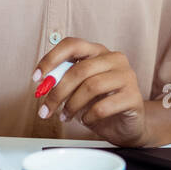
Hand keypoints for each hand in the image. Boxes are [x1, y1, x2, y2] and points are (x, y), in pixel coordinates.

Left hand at [33, 38, 151, 146]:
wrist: (126, 124)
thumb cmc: (100, 103)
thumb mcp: (78, 89)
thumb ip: (64, 81)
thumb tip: (44, 84)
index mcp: (98, 51)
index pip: (72, 45)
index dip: (51, 59)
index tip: (37, 78)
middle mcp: (114, 59)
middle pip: (80, 69)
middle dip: (57, 92)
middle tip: (46, 110)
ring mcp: (127, 76)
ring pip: (91, 86)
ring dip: (71, 105)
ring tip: (65, 117)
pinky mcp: (133, 97)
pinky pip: (103, 106)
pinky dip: (88, 116)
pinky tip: (86, 120)